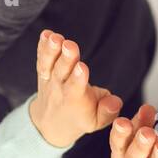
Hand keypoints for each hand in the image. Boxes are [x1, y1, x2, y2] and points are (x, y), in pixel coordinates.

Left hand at [28, 30, 121, 147]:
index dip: (78, 78)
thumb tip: (115, 101)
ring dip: (51, 50)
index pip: (76, 88)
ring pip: (48, 64)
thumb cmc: (80, 118)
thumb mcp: (98, 121)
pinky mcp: (44, 71)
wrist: (51, 124)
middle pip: (62, 72)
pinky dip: (42, 46)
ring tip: (54, 38)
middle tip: (69, 45)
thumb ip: (108, 111)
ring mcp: (50, 79)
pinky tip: (47, 34)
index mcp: (75, 100)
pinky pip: (42, 59)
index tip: (81, 67)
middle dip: (66, 58)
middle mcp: (60, 88)